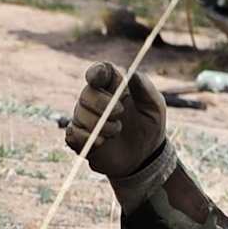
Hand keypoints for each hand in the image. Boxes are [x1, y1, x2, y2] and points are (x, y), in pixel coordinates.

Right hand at [55, 61, 168, 178]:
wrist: (144, 157)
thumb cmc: (150, 126)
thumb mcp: (154, 107)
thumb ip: (145, 88)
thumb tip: (132, 73)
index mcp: (114, 87)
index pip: (99, 71)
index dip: (95, 72)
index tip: (97, 79)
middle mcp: (96, 100)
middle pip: (86, 93)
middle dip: (102, 105)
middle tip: (119, 115)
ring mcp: (85, 118)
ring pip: (79, 115)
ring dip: (100, 126)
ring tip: (116, 133)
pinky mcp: (79, 138)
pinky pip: (72, 133)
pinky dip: (87, 138)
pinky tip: (102, 142)